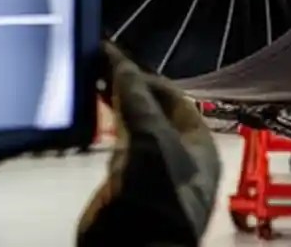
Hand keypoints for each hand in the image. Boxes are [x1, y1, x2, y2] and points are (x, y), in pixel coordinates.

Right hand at [77, 42, 220, 246]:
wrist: (135, 244)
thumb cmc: (158, 193)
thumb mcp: (150, 133)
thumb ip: (136, 96)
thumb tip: (121, 62)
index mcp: (199, 143)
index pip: (174, 98)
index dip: (146, 76)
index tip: (118, 60)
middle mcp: (178, 157)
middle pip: (153, 111)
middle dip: (129, 89)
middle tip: (101, 68)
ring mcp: (152, 172)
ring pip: (134, 128)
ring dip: (116, 106)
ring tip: (94, 84)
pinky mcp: (125, 186)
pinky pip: (117, 147)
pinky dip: (105, 127)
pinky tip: (91, 118)